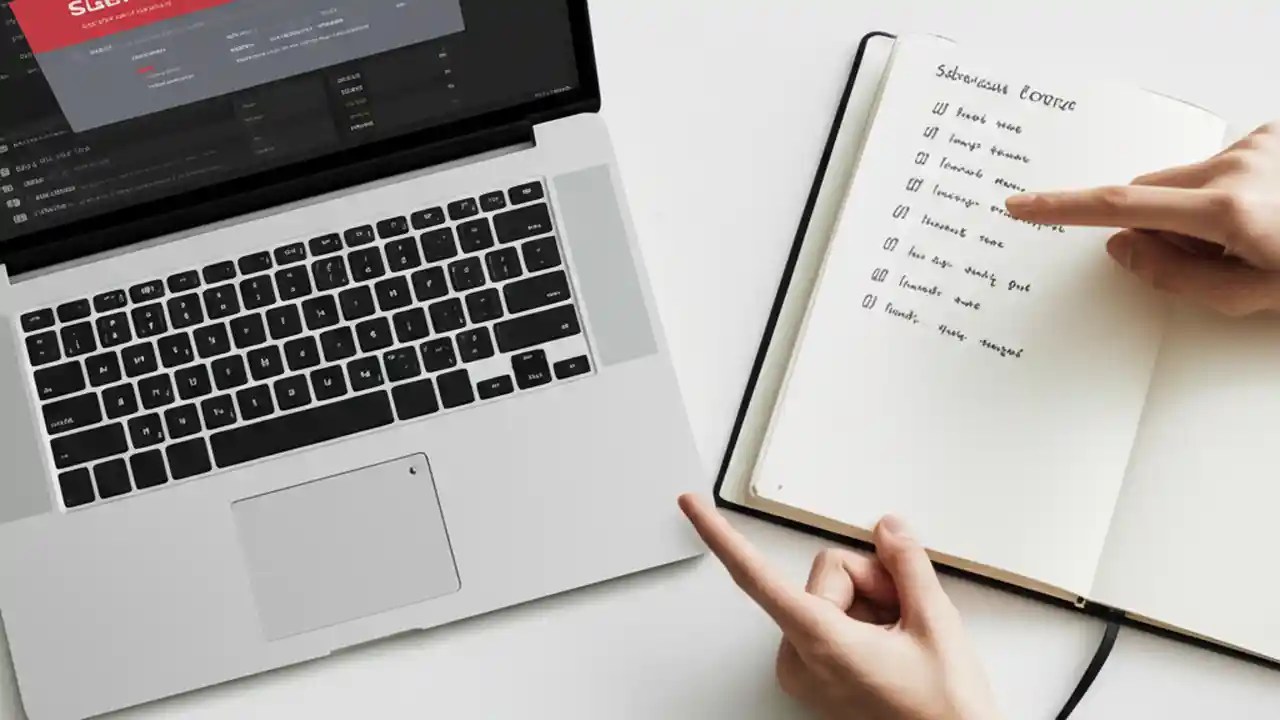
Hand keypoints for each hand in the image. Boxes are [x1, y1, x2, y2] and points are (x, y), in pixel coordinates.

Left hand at [678, 495, 1000, 719]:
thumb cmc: (943, 710)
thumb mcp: (937, 623)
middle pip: (825, 575)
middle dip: (870, 584)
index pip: (755, 576)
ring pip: (830, 594)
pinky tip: (889, 643)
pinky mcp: (813, 672)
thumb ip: (907, 565)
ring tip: (901, 640)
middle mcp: (801, 659)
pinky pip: (830, 618)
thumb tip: (888, 529)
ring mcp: (806, 669)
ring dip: (871, 605)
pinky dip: (863, 621)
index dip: (720, 536)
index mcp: (821, 643)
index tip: (690, 507)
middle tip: (905, 618)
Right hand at [1005, 122, 1279, 315]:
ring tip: (1251, 237)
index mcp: (1230, 213)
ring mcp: (1261, 145)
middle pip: (1149, 193)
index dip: (1063, 208)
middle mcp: (1240, 167)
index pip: (1121, 208)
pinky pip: (1222, 163)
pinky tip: (1267, 213)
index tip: (1021, 206)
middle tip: (1201, 261)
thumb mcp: (1251, 300)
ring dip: (1195, 209)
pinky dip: (1228, 190)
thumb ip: (1174, 278)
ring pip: (1185, 179)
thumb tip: (1124, 248)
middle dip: (1154, 225)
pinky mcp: (1277, 135)